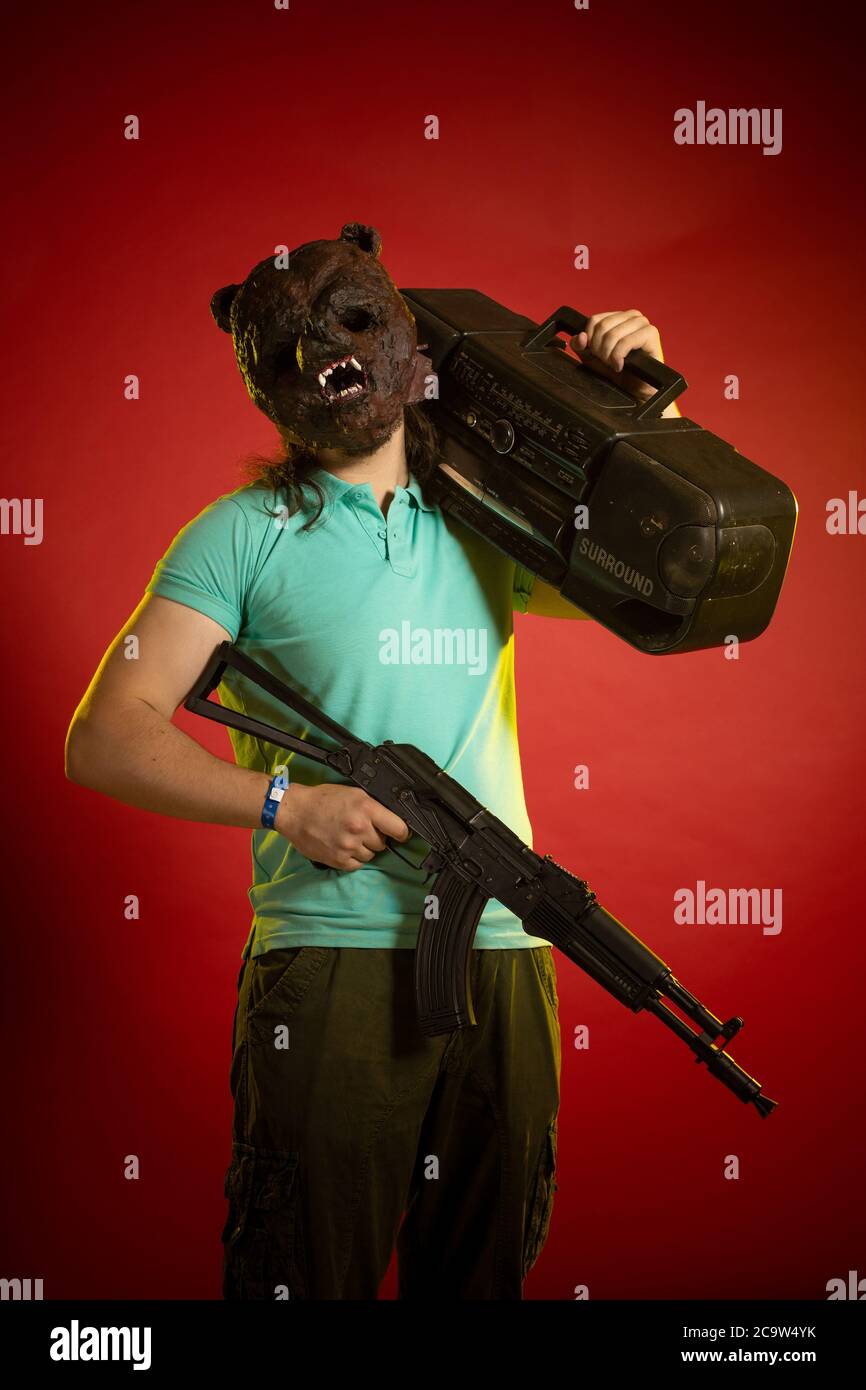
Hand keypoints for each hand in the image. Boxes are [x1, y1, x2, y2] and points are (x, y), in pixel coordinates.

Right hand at [275, 781, 410, 870]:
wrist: (295, 811)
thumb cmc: (322, 800)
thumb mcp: (353, 793)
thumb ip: (373, 806)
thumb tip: (391, 819)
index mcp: (366, 809)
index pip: (399, 828)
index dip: (402, 832)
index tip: (400, 834)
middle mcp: (360, 828)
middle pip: (383, 843)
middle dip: (376, 838)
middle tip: (362, 830)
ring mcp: (349, 846)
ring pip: (371, 855)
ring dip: (364, 849)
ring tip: (350, 838)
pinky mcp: (338, 860)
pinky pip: (357, 865)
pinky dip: (353, 858)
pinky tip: (343, 847)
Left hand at [569, 310, 664, 401]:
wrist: (634, 388)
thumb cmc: (615, 371)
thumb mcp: (591, 357)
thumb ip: (580, 345)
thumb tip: (580, 337)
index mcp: (618, 317)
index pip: (595, 320)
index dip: (590, 340)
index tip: (596, 354)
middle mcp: (631, 316)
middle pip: (602, 326)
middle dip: (599, 349)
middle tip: (606, 362)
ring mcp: (642, 323)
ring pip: (613, 334)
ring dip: (608, 354)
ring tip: (613, 364)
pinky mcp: (650, 333)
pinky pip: (626, 342)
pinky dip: (618, 356)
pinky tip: (620, 366)